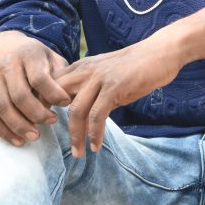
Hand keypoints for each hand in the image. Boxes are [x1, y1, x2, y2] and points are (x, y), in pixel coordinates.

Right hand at [0, 30, 70, 144]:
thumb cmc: (34, 57)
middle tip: (53, 121)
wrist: (1, 46)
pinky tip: (19, 141)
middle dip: (37, 114)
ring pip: (3, 108)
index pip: (39, 78)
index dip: (53, 93)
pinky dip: (4, 132)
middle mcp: (7, 66)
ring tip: (36, 136)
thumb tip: (67, 99)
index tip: (66, 103)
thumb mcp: (51, 56)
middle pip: (20, 96)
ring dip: (20, 126)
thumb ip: (60, 74)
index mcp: (27, 55)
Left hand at [56, 34, 182, 156]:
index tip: (43, 124)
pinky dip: (95, 134)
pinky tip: (96, 146)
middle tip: (51, 139)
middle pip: (56, 98)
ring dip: (75, 135)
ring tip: (78, 153)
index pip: (51, 85)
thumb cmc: (137, 66)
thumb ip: (93, 93)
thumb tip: (84, 117)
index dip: (44, 104)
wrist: (161, 51)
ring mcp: (99, 78)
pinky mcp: (114, 87)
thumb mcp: (107, 76)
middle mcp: (85, 70)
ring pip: (76, 110)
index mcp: (81, 67)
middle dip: (50, 119)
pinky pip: (97, 115)